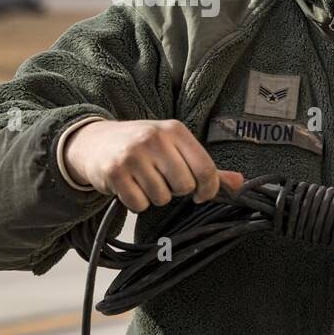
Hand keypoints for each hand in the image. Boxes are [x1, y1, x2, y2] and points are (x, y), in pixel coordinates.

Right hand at [64, 119, 243, 211]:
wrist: (94, 142)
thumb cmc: (142, 147)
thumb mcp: (175, 147)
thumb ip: (206, 167)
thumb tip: (239, 183)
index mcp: (175, 130)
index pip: (205, 169)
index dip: (208, 189)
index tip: (200, 193)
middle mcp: (154, 138)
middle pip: (184, 186)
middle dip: (176, 190)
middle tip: (162, 179)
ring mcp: (133, 155)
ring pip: (161, 197)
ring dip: (154, 196)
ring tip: (143, 180)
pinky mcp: (114, 172)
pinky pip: (139, 204)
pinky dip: (136, 202)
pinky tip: (129, 186)